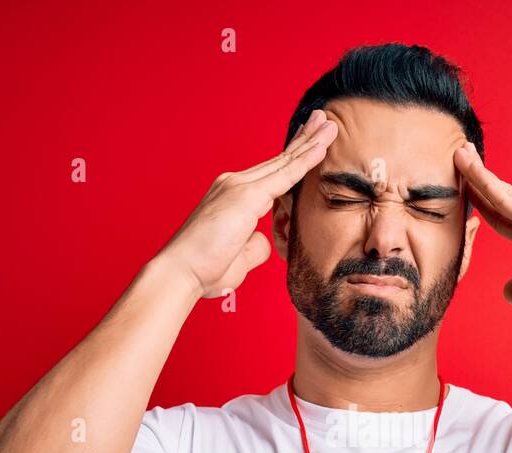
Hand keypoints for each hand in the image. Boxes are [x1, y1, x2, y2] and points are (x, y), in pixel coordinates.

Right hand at [158, 109, 338, 298]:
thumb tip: (265, 238)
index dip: (292, 158)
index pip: (271, 173)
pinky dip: (306, 159)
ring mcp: (239, 187)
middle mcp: (234, 184)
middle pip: (278, 160)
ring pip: (284, 161)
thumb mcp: (239, 256)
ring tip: (330, 123)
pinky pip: (285, 174)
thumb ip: (254, 244)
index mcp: (232, 196)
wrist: (181, 272)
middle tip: (324, 120)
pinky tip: (322, 147)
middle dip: (304, 139)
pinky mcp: (246, 196)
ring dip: (310, 142)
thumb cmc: (205, 269)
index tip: (310, 143)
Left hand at [452, 142, 511, 332]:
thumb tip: (507, 287)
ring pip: (502, 191)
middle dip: (480, 177)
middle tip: (461, 155)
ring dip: (479, 172)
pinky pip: (505, 198)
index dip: (485, 203)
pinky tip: (469, 168)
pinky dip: (486, 182)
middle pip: (503, 196)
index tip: (468, 190)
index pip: (505, 216)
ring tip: (459, 153)